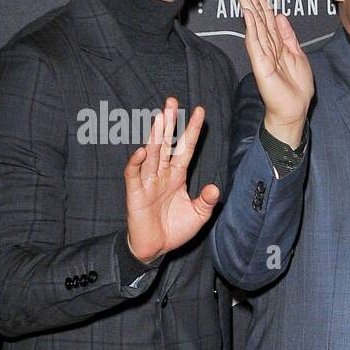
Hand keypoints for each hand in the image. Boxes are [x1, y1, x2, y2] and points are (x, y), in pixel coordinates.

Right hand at [124, 98, 219, 263]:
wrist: (155, 248)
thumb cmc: (174, 229)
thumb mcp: (198, 215)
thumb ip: (206, 201)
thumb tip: (215, 188)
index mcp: (177, 176)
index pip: (186, 148)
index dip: (192, 131)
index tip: (200, 112)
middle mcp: (162, 174)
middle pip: (166, 144)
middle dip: (169, 123)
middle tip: (172, 101)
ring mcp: (147, 181)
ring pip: (152, 154)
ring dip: (155, 135)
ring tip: (160, 117)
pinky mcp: (135, 192)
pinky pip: (134, 174)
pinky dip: (137, 162)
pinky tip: (142, 151)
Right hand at [234, 0, 313, 145]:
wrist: (294, 109)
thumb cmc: (297, 88)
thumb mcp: (298, 55)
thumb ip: (288, 35)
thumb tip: (279, 15)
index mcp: (277, 41)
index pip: (265, 13)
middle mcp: (267, 44)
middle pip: (257, 13)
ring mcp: (262, 53)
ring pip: (254, 23)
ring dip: (247, 3)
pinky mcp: (261, 64)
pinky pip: (256, 42)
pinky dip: (252, 26)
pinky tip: (247, 12)